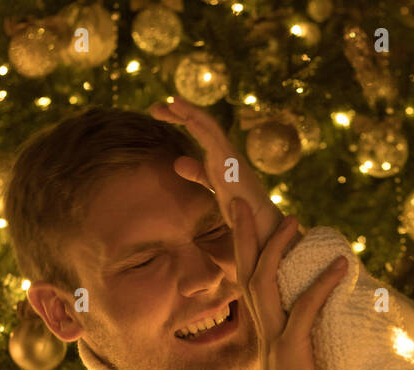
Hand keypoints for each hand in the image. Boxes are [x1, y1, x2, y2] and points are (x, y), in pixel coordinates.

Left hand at [149, 95, 283, 248]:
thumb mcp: (214, 184)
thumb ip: (198, 172)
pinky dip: (200, 127)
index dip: (180, 118)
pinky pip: (215, 141)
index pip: (199, 128)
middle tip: (154, 107)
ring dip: (189, 112)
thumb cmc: (240, 206)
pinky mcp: (230, 164)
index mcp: (221, 153)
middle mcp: (226, 149)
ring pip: (208, 126)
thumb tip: (177, 162)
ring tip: (171, 102)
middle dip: (180, 112)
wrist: (258, 223)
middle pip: (202, 122)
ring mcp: (229, 155)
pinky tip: (188, 118)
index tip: (158, 112)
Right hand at [232, 199, 345, 369]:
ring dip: (279, 247)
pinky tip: (341, 265)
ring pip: (265, 282)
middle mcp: (264, 331)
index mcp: (265, 333)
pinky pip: (304, 310)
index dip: (248, 249)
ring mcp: (275, 341)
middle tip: (242, 199)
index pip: (251, 282)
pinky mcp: (292, 353)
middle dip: (244, 233)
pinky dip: (322, 284)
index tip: (250, 220)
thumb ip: (304, 351)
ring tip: (295, 219)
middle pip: (246, 271)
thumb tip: (320, 343)